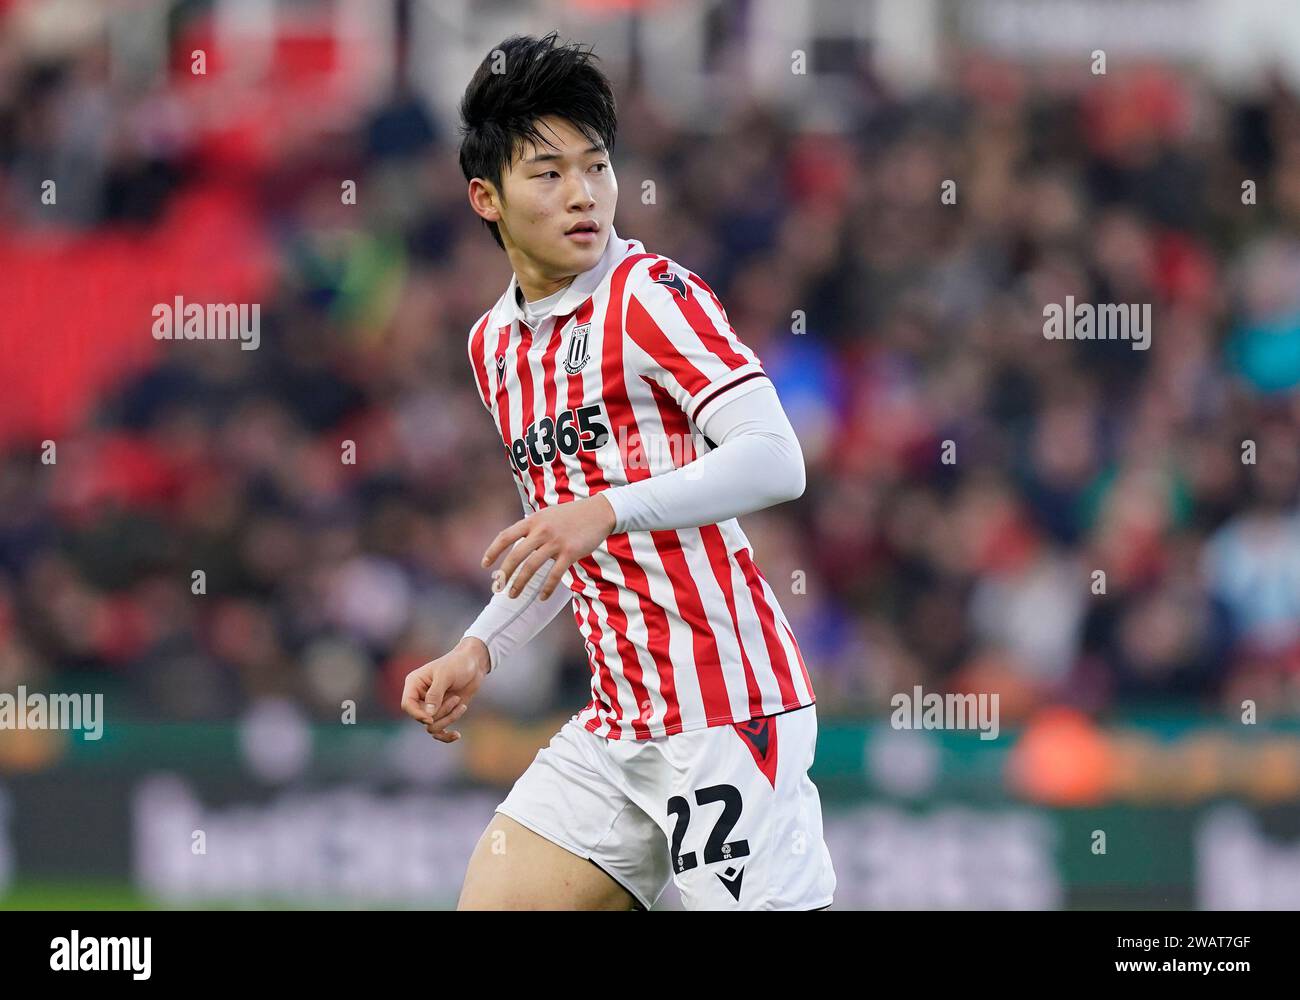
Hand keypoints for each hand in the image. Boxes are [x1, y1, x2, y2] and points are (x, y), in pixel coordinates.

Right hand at [400, 637, 489, 742]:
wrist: (474, 665)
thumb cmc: (458, 664)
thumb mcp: (446, 675)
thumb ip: (435, 694)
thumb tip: (428, 716)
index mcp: (414, 684)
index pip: (407, 705)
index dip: (417, 714)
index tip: (430, 719)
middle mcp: (419, 697)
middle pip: (421, 718)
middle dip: (441, 712)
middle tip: (456, 698)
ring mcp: (430, 707)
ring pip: (432, 726)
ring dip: (448, 718)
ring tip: (460, 702)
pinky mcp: (442, 713)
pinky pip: (438, 731)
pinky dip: (447, 735)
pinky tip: (457, 735)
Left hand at [482, 495, 616, 599]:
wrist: (599, 512)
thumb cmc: (572, 515)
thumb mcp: (547, 515)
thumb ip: (532, 527)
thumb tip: (517, 541)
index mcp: (533, 521)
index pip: (506, 536)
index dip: (493, 551)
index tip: (484, 565)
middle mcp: (541, 531)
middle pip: (516, 555)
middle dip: (504, 574)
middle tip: (497, 587)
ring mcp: (556, 542)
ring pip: (531, 567)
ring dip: (519, 583)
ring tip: (512, 595)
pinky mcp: (570, 552)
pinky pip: (554, 574)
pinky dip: (546, 588)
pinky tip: (541, 598)